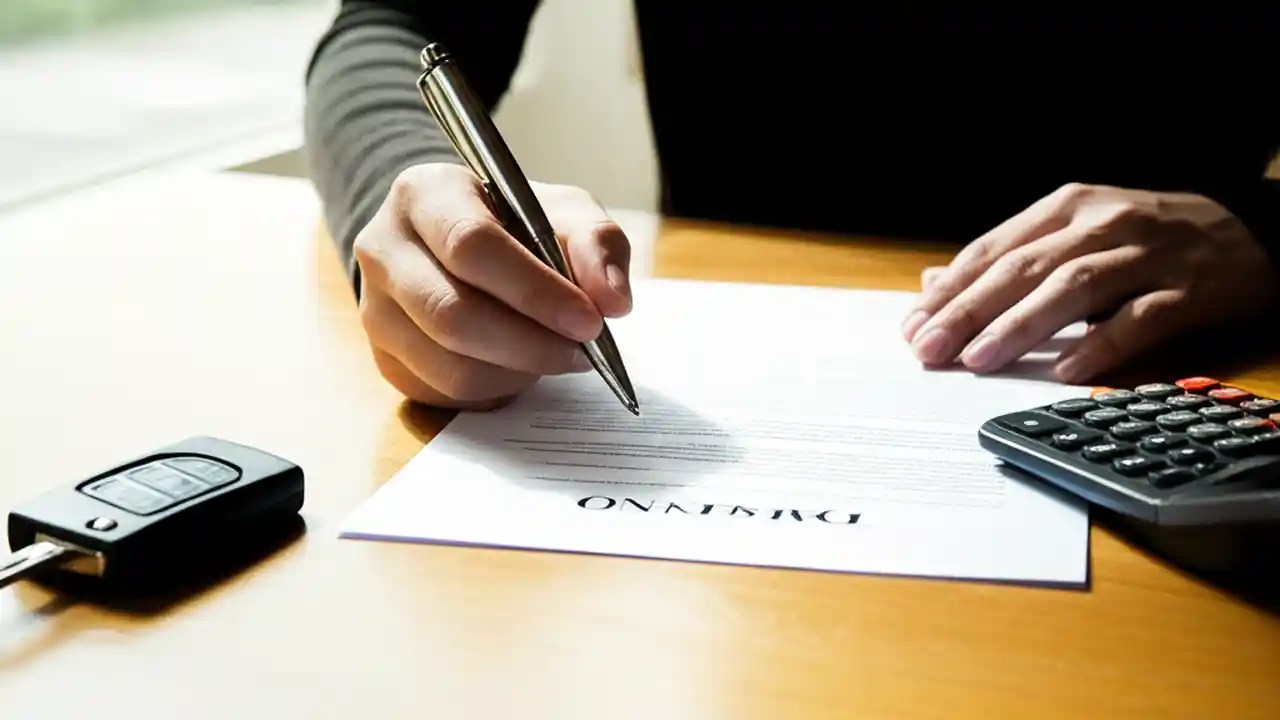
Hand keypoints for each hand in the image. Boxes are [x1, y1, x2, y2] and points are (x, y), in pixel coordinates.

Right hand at [352, 163, 631, 408]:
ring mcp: (375, 310)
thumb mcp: (564, 212)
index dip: (534, 290)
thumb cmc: (515, 224)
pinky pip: (447, 392)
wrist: (459, 248)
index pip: (470, 245)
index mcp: (424, 194)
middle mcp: (384, 250)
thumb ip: (597, 244)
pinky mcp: (386, 359)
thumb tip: (612, 301)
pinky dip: (498, 388)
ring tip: (557, 354)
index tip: (589, 320)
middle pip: (452, 314)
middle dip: (531, 342)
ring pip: (450, 364)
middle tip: (583, 350)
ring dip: (519, 370)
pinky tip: (522, 365)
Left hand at [902, 183, 1277, 381]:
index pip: (993, 249)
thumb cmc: (1145, 240)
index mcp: (1066, 207)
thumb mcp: (1074, 235)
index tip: (912, 326)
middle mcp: (1102, 223)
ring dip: (1021, 324)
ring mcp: (1147, 254)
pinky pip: (1139, 317)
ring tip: (980, 359)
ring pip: (1073, 286)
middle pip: (1023, 267)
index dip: (950, 290)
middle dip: (970, 309)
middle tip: (930, 348)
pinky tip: (1066, 368)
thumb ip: (1009, 260)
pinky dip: (1101, 342)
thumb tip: (936, 284)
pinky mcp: (1188, 290)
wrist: (1249, 233)